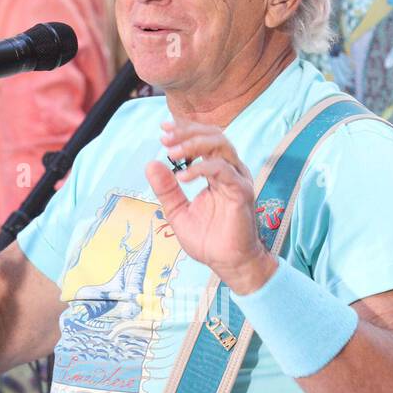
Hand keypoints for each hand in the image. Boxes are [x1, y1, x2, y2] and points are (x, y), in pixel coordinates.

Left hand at [145, 118, 275, 294]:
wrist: (228, 263)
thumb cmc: (209, 239)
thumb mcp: (178, 212)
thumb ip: (166, 189)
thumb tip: (150, 164)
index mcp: (217, 172)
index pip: (204, 139)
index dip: (184, 130)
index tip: (163, 129)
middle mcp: (230, 171)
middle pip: (213, 135)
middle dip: (187, 132)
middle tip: (165, 137)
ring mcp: (238, 179)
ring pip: (220, 145)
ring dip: (193, 144)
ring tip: (171, 153)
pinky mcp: (241, 191)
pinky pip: (222, 170)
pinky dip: (200, 169)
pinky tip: (182, 176)